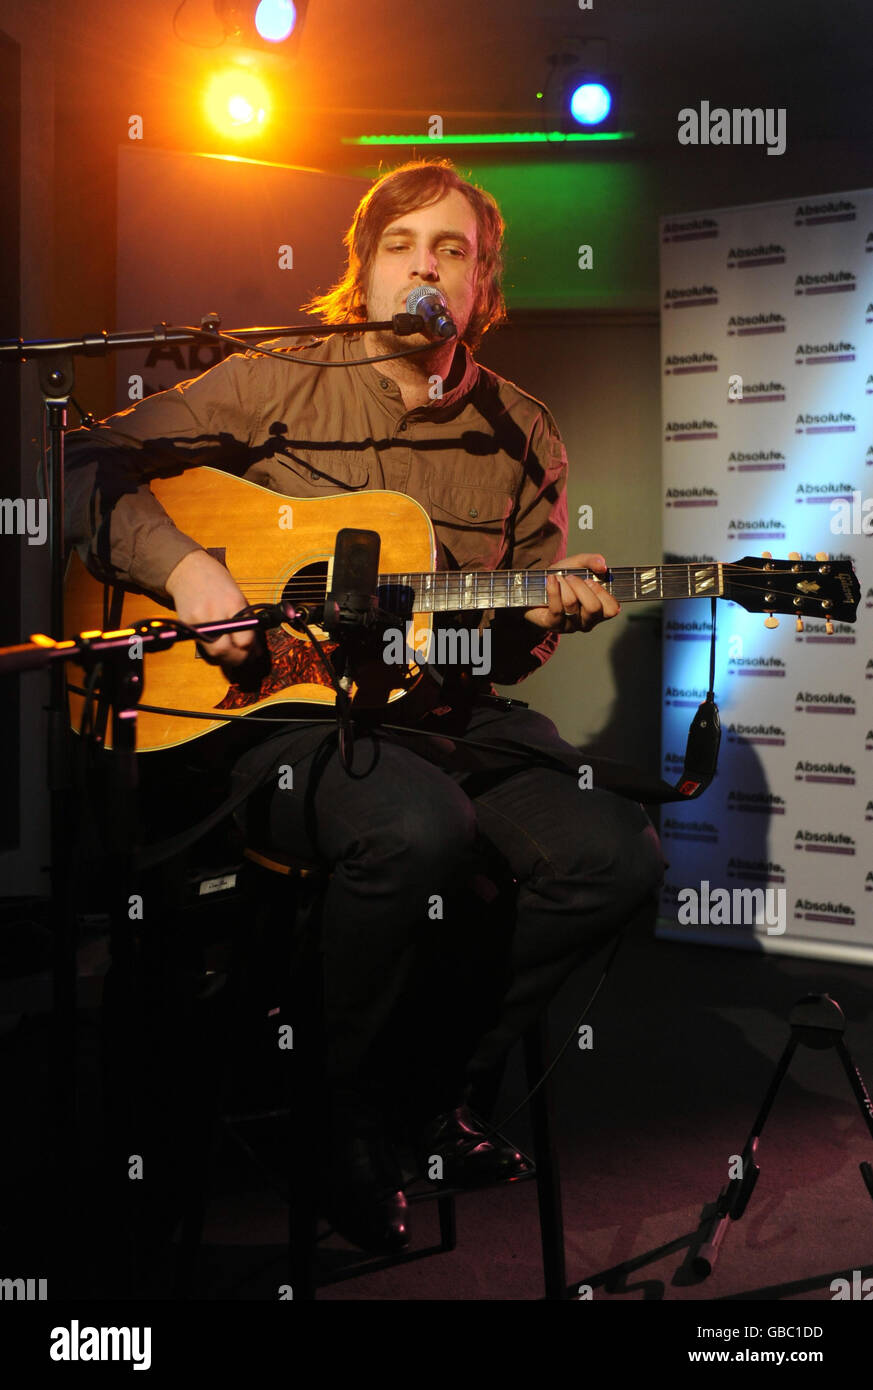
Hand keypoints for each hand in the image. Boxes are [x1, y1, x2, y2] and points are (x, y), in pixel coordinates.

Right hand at [166, 548, 261, 677]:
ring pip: (213, 652)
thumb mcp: (238, 597)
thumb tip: (255, 649)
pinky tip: (219, 645)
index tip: (255, 652)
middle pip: (226, 650)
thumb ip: (247, 622)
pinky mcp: (187, 625)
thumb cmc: (218, 583)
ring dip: (226, 658)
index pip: (244, 639)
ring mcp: (198, 620)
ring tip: (233, 653)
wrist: (189, 570)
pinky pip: (203, 645)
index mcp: (233, 603)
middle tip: (244, 658)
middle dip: (238, 659)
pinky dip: (213, 650)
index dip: (251, 650)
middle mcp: (215, 612)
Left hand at [522, 552, 620, 633]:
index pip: (612, 609)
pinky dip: (553, 589)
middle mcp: (587, 621)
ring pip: (572, 604)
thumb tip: (603, 566)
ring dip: (564, 585)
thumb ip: (592, 561)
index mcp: (599, 609)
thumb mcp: (577, 565)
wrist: (534, 587)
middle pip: (593, 608)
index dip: (603, 593)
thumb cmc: (561, 578)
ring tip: (558, 578)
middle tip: (571, 577)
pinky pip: (557, 608)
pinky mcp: (553, 625)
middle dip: (581, 586)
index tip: (591, 581)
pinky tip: (551, 580)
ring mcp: (570, 625)